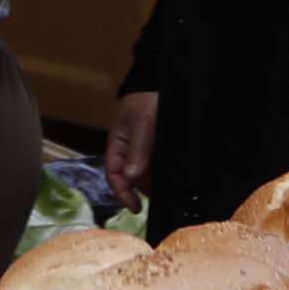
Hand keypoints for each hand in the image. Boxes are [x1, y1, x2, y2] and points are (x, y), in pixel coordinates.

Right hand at [98, 92, 159, 219]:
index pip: (114, 174)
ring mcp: (145, 150)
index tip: (136, 207)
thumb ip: (138, 149)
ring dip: (155, 184)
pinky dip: (164, 174)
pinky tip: (175, 177)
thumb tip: (131, 177)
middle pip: (132, 179)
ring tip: (170, 190)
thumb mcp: (143, 122)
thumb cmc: (148, 99)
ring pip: (147, 174)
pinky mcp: (159, 148)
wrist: (164, 82)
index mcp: (117, 145)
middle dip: (143, 191)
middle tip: (159, 200)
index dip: (122, 193)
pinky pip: (159, 166)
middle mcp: (129, 151)